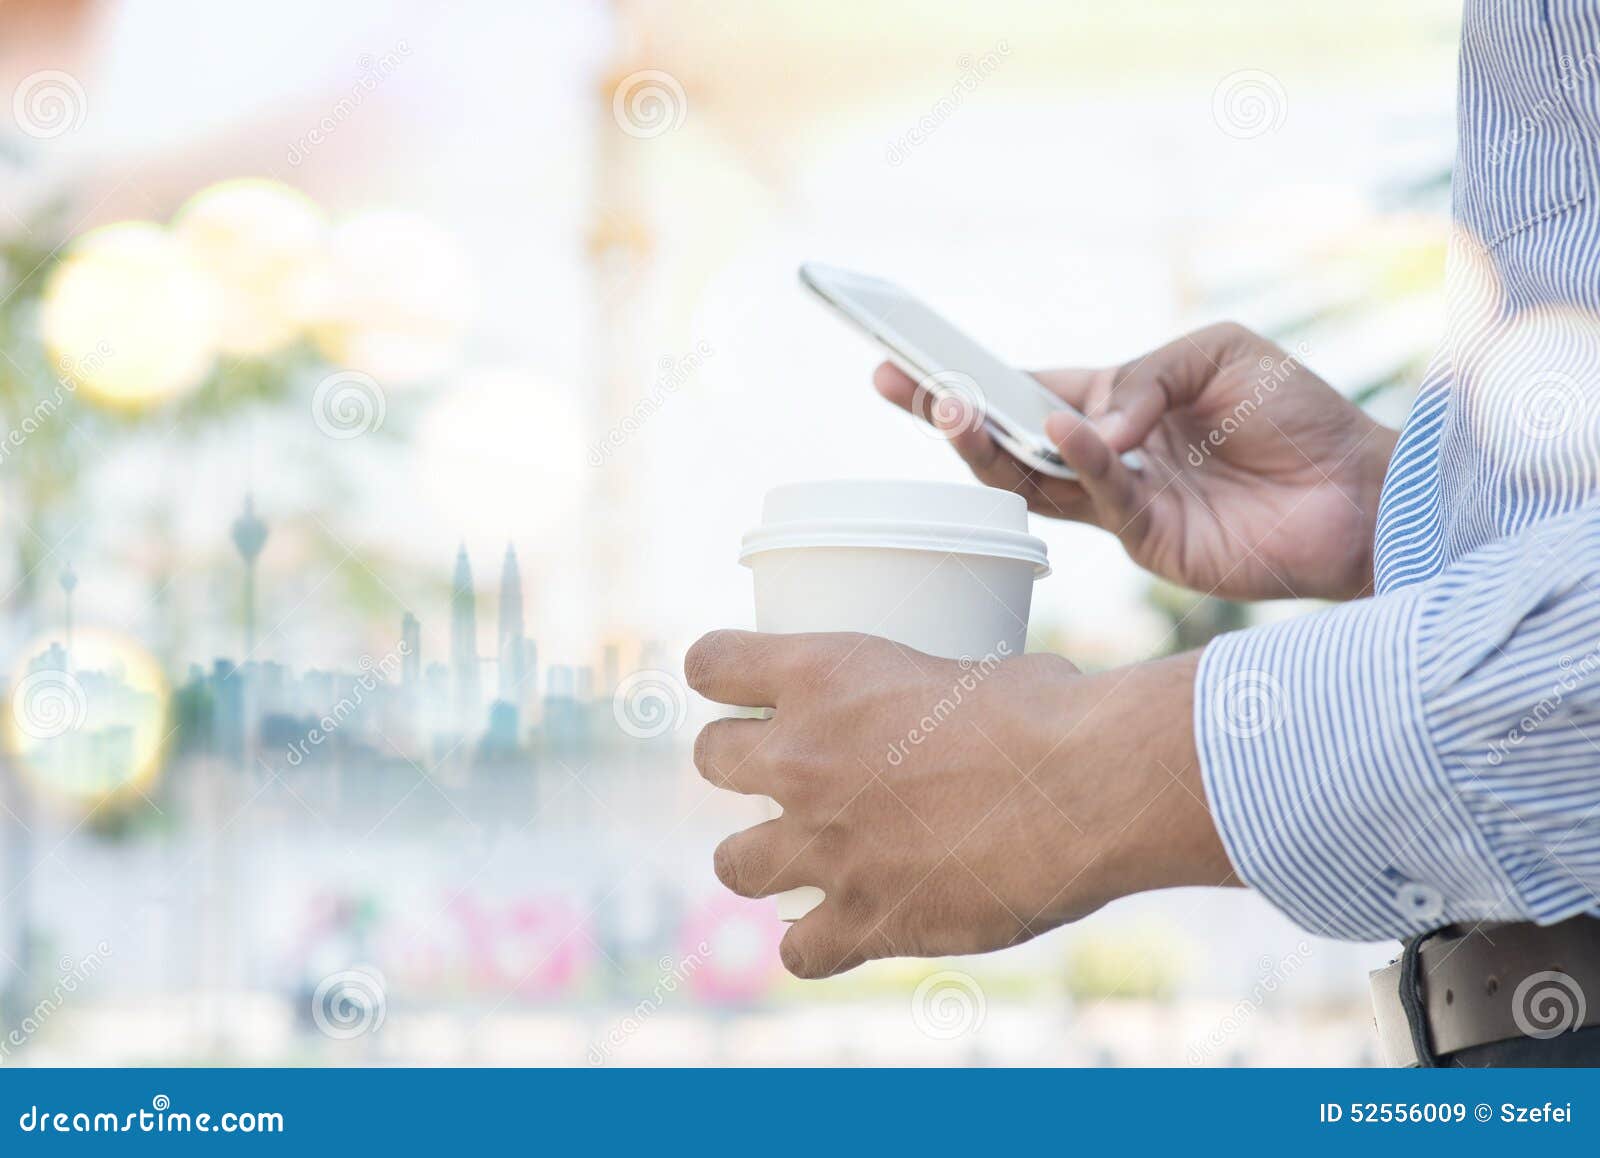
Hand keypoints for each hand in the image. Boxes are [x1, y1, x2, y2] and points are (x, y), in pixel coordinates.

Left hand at [685, 630, 1232, 978]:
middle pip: (711, 758)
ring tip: (799, 857)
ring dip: (760, 858)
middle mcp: (802, 759)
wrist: (1089, 789)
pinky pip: (797, 951)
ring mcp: (824, 846)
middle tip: (782, 771)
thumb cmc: (1053, 713)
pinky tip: (844, 932)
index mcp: (823, 675)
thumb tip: (959, 710)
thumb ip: (933, 693)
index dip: (719, 672)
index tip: (736, 683)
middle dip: (738, 762)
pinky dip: (816, 944)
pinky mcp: (863, 920)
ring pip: (732, 864)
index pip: (711, 662)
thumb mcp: (976, 670)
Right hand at [875, 322, 1398, 600]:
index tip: (908, 356)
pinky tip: (1067, 430)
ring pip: (1033, 479)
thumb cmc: (1296, 411)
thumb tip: (1088, 423)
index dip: (970, 378)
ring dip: (989, 445)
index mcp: (1117, 405)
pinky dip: (1082, 461)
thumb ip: (1145, 377)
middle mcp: (1107, 456)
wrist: (1363, 488)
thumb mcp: (1217, 354)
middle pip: (1008, 439)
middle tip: (896, 386)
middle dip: (948, 414)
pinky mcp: (1150, 541)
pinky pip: (1101, 498)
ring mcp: (1122, 504)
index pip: (1026, 391)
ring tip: (952, 409)